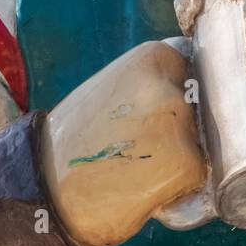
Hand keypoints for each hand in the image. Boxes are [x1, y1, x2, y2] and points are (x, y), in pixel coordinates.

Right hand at [41, 40, 206, 245]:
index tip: (156, 115)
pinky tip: (145, 187)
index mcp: (152, 57)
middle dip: (181, 130)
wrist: (45, 188)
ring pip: (200, 143)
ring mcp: (179, 123)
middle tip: (144, 148)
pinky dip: (178, 186)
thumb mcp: (111, 90)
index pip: (192, 73)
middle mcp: (170, 84)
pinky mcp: (187, 163)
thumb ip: (148, 85)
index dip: (178, 98)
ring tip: (141, 169)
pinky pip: (197, 176)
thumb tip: (187, 94)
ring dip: (180, 158)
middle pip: (199, 110)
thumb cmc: (77, 141)